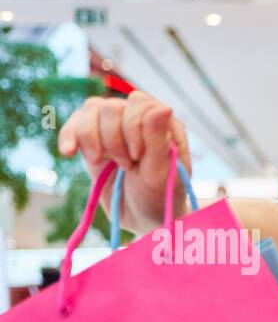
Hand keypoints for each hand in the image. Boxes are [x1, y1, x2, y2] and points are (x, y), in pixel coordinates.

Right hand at [57, 90, 192, 232]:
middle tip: (125, 166)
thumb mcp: (161, 172)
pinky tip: (69, 152)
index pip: (138, 104)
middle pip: (111, 107)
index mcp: (164, 124)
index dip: (132, 129)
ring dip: (91, 138)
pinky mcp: (95, 138)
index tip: (136, 158)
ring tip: (100, 162)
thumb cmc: (159, 196)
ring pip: (91, 109)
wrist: (142, 217)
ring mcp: (115, 126)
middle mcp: (139, 118)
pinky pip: (75, 123)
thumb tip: (164, 107)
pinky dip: (69, 136)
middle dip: (113, 139)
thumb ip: (158, 139)